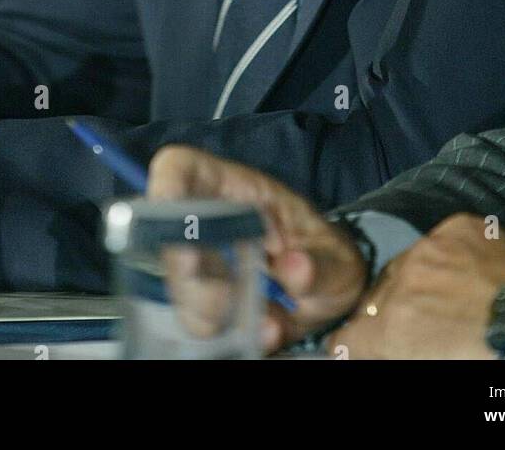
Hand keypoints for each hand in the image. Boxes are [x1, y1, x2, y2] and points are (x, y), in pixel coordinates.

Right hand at [148, 145, 366, 352]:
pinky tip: (262, 333)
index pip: (184, 168)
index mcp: (239, 193)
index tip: (173, 222)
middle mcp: (211, 224)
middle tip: (223, 304)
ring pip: (177, 284)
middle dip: (187, 276)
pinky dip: (224, 336)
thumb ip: (321, 266)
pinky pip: (197, 320)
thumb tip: (294, 269)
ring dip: (205, 312)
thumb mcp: (338, 260)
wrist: (333, 300)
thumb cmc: (330, 260)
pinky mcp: (208, 305)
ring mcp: (205, 266)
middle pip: (169, 238)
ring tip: (258, 324)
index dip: (166, 184)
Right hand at [325, 213, 504, 359]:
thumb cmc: (496, 358)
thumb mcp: (435, 364)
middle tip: (424, 330)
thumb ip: (397, 353)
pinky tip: (472, 274)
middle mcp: (401, 282)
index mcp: (393, 329)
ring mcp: (429, 248)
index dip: (356, 348)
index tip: (365, 350)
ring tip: (454, 300)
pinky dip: (450, 257)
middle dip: (390, 315)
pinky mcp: (459, 225)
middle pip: (374, 299)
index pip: (345, 340)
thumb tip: (371, 350)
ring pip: (407, 266)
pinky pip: (440, 241)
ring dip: (420, 283)